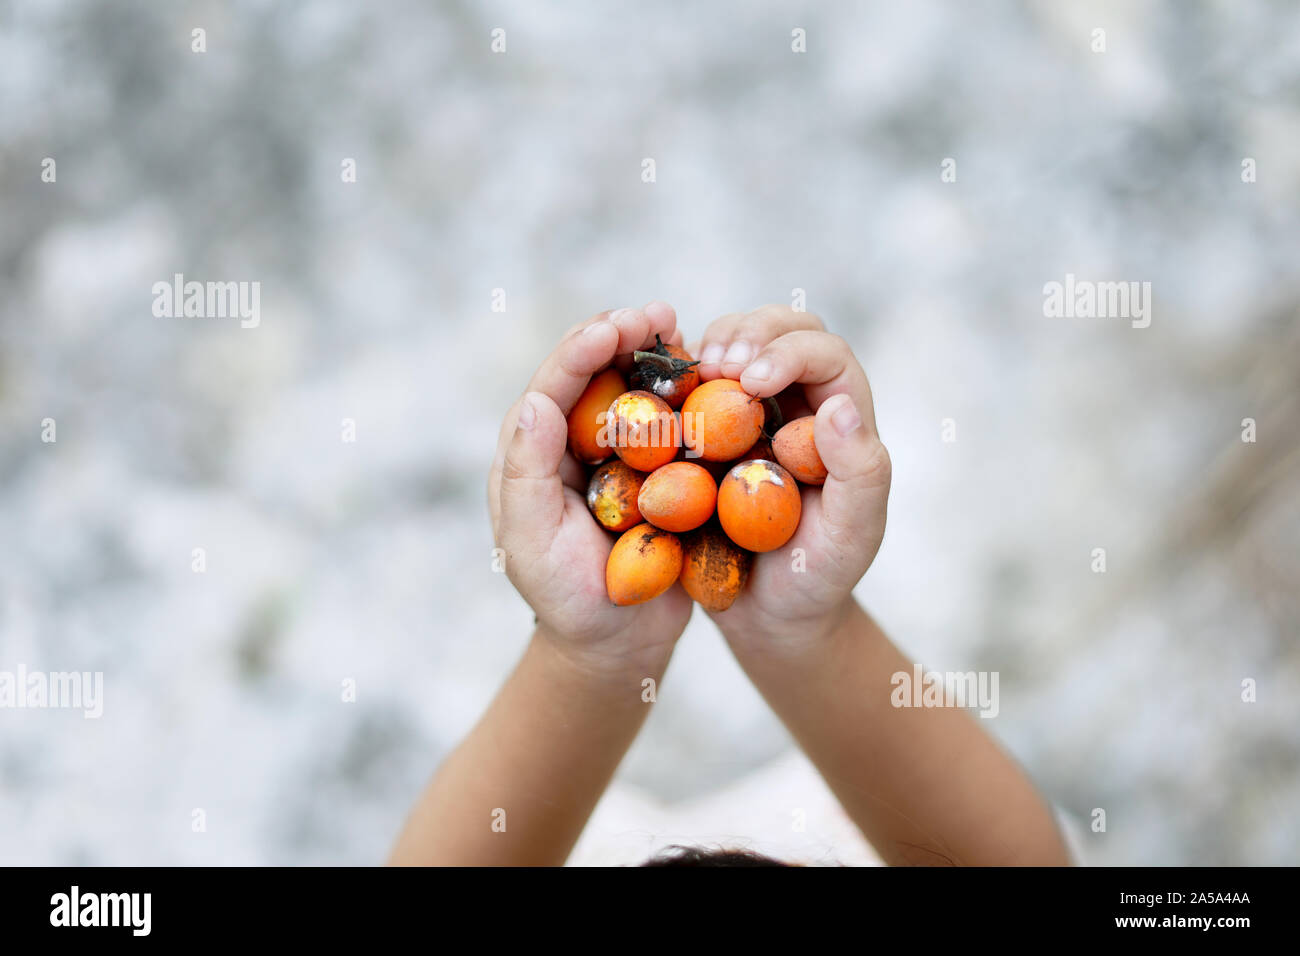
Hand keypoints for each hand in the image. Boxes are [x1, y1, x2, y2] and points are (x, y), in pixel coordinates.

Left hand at [488, 303, 693, 678]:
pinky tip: (713, 373)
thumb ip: (526, 474)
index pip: (555, 386)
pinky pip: (674, 423)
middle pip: (596, 374)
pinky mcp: (658, 473)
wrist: (615, 645)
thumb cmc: (565, 600)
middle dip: (624, 336)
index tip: (617, 326)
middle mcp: (574, 443)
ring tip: (682, 328)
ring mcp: (619, 456)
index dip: (584, 349)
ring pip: (636, 390)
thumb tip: (534, 404)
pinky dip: (689, 394)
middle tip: (660, 314)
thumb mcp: (532, 542)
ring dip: (658, 355)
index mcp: (535, 453)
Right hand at [690, 306, 891, 654]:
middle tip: (719, 362)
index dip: (788, 351)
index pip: (825, 354)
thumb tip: (840, 406)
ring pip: (741, 342)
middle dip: (751, 332)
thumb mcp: (852, 535)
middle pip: (786, 329)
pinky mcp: (713, 426)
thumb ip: (861, 473)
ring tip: (698, 370)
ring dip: (717, 343)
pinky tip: (665, 393)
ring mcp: (756, 411)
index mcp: (841, 418)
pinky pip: (699, 380)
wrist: (771, 613)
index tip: (750, 380)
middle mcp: (802, 402)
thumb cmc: (817, 577)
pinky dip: (682, 374)